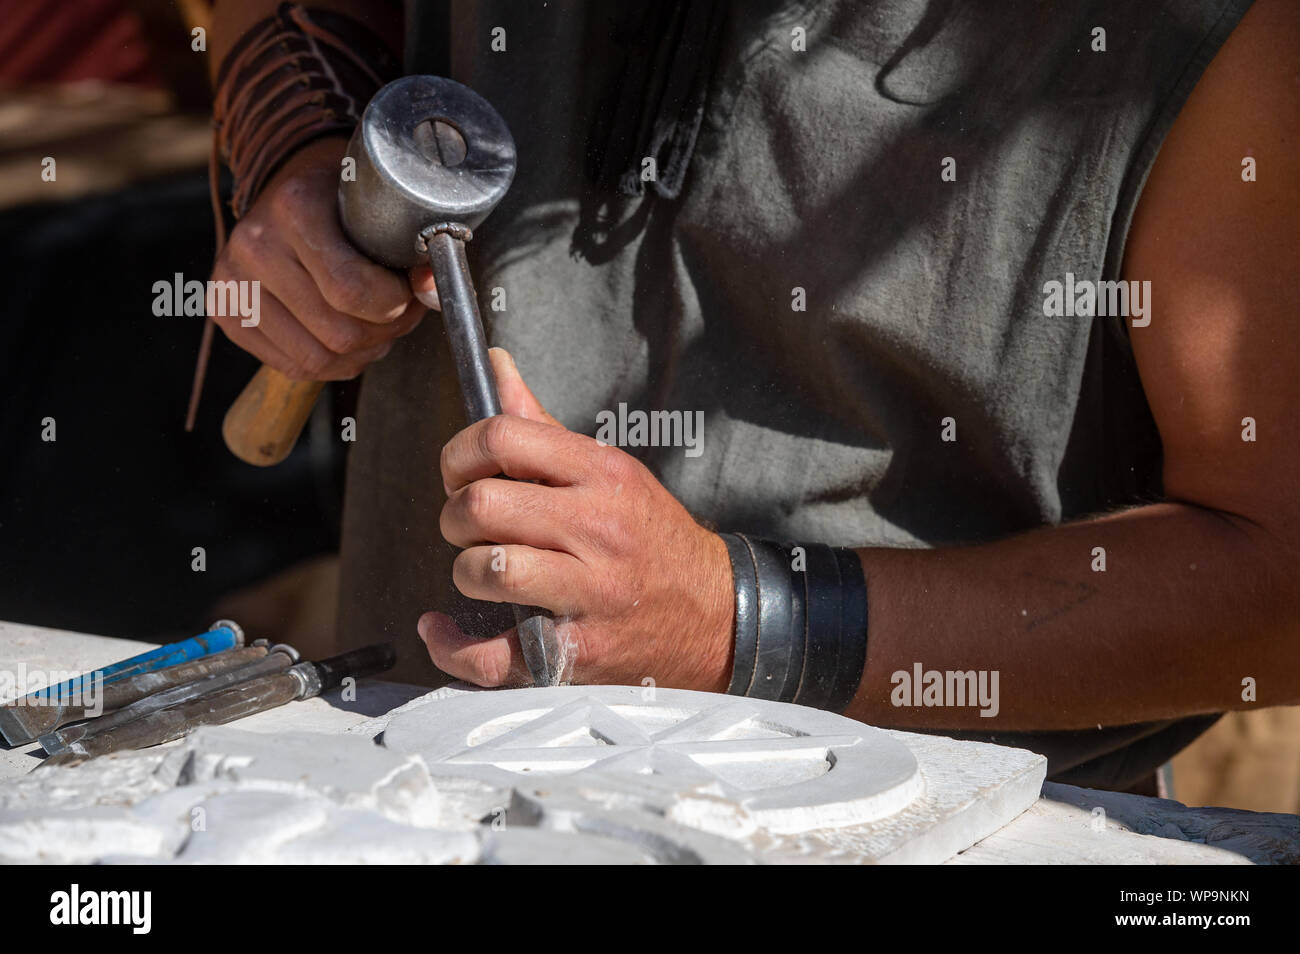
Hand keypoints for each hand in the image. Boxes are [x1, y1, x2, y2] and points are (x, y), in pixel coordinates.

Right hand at [210, 136, 438, 379]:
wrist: (286, 188)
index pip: (350, 289)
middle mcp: (255, 244)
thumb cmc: (342, 202)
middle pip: (338, 333)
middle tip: (398, 316)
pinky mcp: (225, 313)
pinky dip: (331, 364)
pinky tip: (344, 339)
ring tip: (374, 329)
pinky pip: (292, 367)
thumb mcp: (380, 210)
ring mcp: (232, 282)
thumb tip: (431, 291)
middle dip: (383, 333)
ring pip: (316, 360)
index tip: (408, 295)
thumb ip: (411, 251)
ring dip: (360, 354)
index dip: (394, 307)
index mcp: (294, 208)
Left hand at [419, 349, 735, 690]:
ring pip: (486, 570)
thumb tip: (494, 365)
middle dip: (455, 516)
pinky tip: (443, 630)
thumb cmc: (650, 538)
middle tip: (469, 527)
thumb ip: (542, 425)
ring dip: (465, 571)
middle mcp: (598, 528)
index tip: (459, 473)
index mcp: (603, 474)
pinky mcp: (579, 651)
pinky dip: (452, 647)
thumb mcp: (610, 472)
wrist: (718, 617)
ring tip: (481, 572)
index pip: (502, 437)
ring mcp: (590, 593)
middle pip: (483, 504)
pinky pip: (494, 654)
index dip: (458, 453)